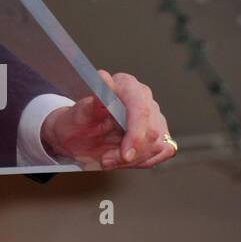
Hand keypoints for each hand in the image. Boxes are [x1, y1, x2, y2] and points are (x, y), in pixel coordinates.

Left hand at [40, 70, 175, 169]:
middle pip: (152, 132)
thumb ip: (93, 99)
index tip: (125, 154)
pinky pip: (163, 151)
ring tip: (109, 158)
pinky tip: (125, 159)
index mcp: (125, 85)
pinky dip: (143, 161)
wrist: (77, 136)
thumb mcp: (78, 114)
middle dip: (130, 153)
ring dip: (133, 159)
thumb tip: (104, 79)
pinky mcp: (160, 132)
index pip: (141, 109)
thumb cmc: (77, 122)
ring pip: (158, 145)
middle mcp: (143, 97)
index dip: (136, 134)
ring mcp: (154, 115)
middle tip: (106, 159)